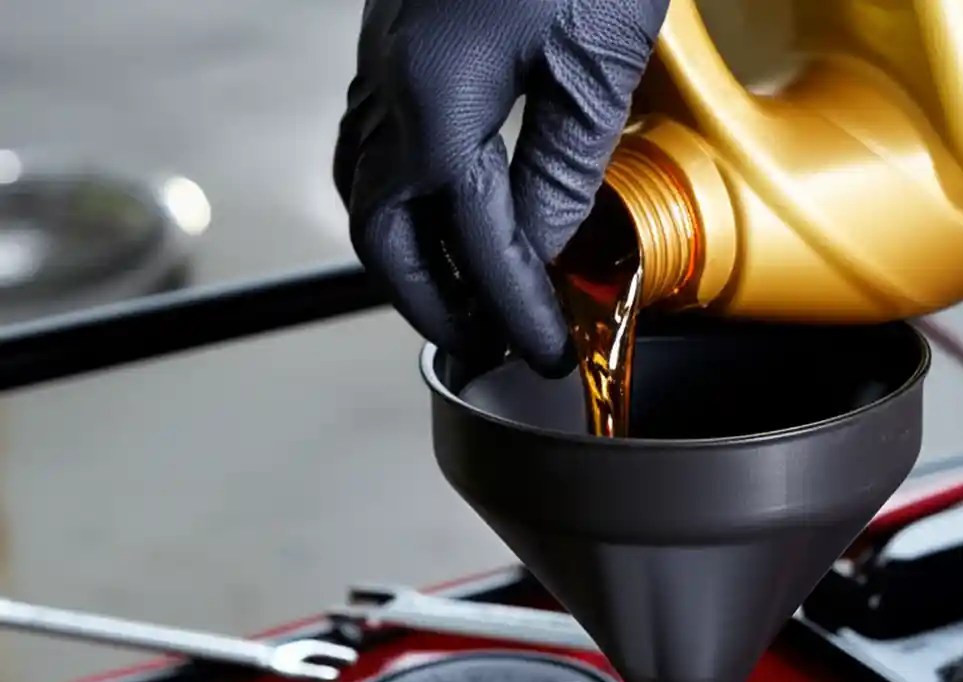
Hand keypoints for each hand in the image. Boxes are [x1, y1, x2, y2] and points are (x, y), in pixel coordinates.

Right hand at [334, 0, 669, 375]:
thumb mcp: (592, 62)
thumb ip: (562, 167)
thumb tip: (546, 249)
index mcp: (436, 99)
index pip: (472, 239)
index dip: (513, 305)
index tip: (543, 350)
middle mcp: (390, 90)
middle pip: (383, 234)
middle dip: (434, 301)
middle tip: (488, 343)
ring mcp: (382, 67)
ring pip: (369, 193)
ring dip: (412, 259)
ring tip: (467, 296)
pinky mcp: (395, 50)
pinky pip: (377, 148)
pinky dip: (407, 202)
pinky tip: (446, 213)